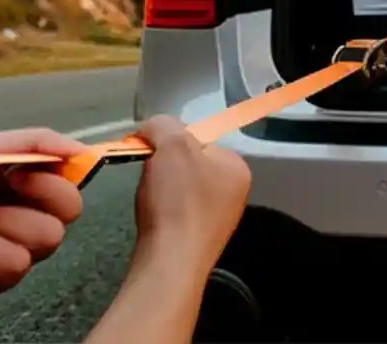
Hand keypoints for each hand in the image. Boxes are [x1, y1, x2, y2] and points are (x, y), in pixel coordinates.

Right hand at [131, 115, 250, 270]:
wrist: (170, 261)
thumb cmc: (178, 200)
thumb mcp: (172, 144)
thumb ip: (162, 125)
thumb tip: (151, 129)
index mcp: (237, 167)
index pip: (200, 138)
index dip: (171, 140)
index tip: (153, 150)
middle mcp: (233, 192)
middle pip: (189, 163)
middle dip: (164, 165)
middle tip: (149, 174)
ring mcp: (217, 217)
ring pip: (179, 187)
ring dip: (160, 187)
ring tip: (150, 198)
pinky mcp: (198, 238)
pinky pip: (175, 211)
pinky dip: (160, 209)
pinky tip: (153, 217)